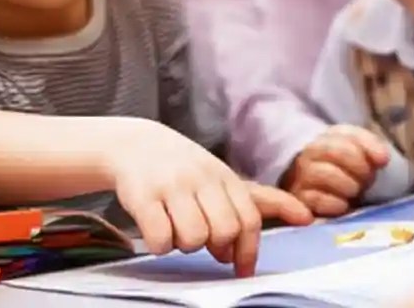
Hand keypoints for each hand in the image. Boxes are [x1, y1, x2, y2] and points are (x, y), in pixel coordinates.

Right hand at [103, 119, 312, 275]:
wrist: (136, 144)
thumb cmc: (184, 170)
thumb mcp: (219, 179)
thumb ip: (247, 207)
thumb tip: (277, 234)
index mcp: (224, 176)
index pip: (250, 218)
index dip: (249, 250)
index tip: (244, 270)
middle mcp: (202, 178)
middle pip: (226, 231)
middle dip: (216, 245)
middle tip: (202, 240)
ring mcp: (173, 186)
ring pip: (194, 238)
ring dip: (185, 244)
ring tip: (175, 228)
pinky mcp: (144, 196)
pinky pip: (161, 239)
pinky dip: (160, 244)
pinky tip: (156, 230)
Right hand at [281, 125, 389, 216]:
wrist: (319, 188)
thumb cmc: (345, 168)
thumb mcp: (360, 151)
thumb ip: (372, 147)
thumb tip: (382, 159)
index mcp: (328, 137)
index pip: (348, 135)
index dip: (368, 148)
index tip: (382, 161)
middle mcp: (311, 152)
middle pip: (334, 150)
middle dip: (358, 166)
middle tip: (367, 179)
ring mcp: (302, 175)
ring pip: (323, 173)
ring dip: (347, 184)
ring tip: (355, 191)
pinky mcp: (300, 199)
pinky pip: (315, 199)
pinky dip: (335, 203)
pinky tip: (344, 205)